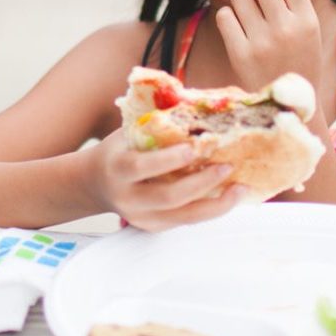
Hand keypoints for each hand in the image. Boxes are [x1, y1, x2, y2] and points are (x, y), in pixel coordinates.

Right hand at [87, 137, 239, 230]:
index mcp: (118, 169)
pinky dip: (211, 209)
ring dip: (216, 204)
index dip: (169, 160)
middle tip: (227, 167)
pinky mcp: (153, 227)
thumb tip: (203, 107)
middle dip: (202, 183)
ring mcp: (141, 218)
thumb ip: (158, 125)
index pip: (143, 167)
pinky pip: (187, 221)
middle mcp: (128, 199)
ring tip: (240, 188)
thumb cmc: (120, 149)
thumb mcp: (130, 133)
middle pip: (169, 197)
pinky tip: (229, 196)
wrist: (95, 183)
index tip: (194, 148)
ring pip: (184, 217)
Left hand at [216, 0, 321, 92]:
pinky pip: (225, 17)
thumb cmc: (298, 62)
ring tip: (248, 15)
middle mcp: (286, 29)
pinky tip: (236, 27)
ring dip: (241, 2)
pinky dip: (228, 18)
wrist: (288, 106)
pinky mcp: (240, 54)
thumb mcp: (309, 33)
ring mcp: (262, 42)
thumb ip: (294, 4)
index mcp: (307, 21)